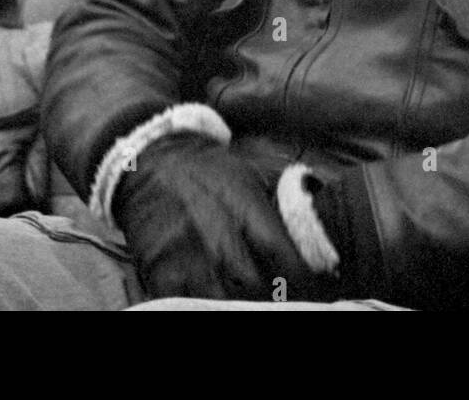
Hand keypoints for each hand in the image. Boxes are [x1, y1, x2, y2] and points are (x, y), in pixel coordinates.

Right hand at [113, 133, 319, 300]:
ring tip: (249, 302)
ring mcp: (185, 255)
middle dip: (269, 298)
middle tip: (279, 298)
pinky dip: (202, 305)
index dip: (302, 278)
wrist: (150, 162)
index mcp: (243, 206)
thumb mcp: (249, 176)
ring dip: (237, 305)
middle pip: (253, 286)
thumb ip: (280, 204)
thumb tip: (317, 219)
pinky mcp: (160, 271)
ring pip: (220, 302)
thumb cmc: (208, 171)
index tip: (313, 288)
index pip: (281, 254)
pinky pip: (183, 303)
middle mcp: (215, 232)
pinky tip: (215, 301)